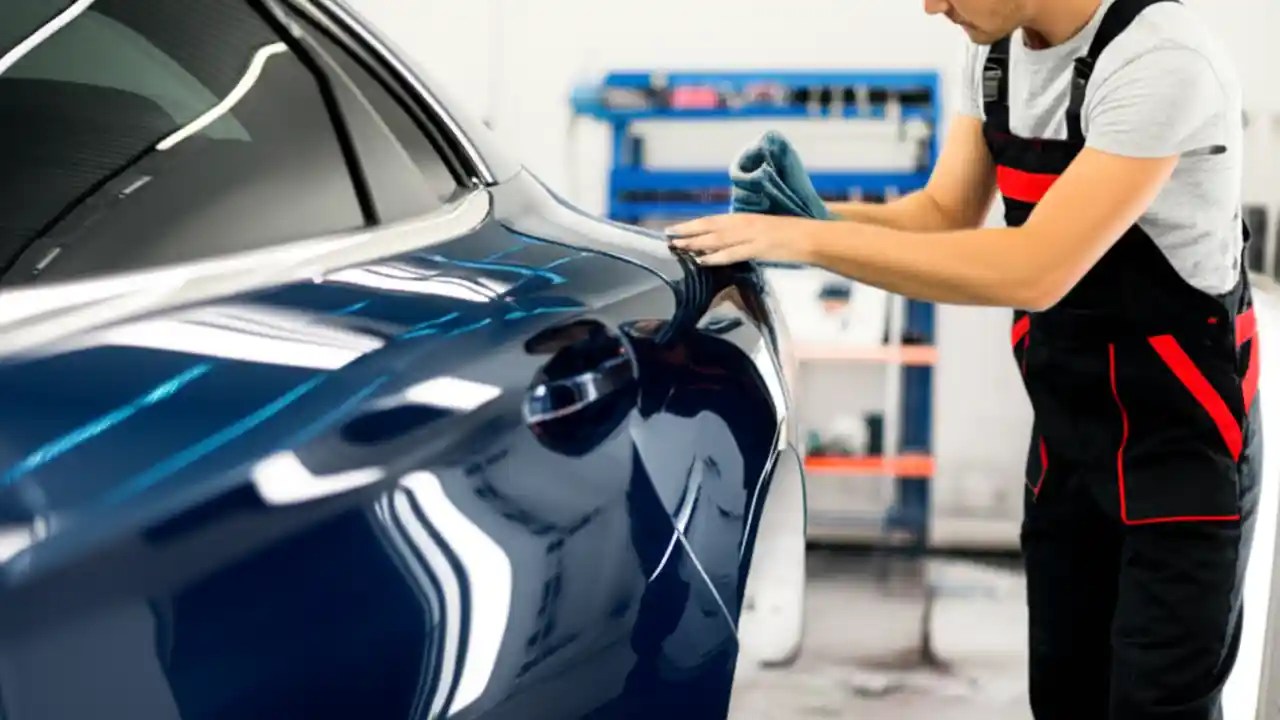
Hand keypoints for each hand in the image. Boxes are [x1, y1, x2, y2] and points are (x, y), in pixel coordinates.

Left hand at [666, 213, 822, 265]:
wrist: (812, 237)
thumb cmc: (790, 235)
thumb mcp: (763, 231)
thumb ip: (743, 235)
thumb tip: (724, 243)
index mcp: (746, 218)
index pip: (713, 220)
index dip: (693, 224)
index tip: (675, 228)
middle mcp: (745, 223)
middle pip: (710, 226)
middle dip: (688, 231)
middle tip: (668, 235)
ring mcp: (752, 235)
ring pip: (717, 238)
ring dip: (696, 242)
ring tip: (678, 245)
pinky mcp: (760, 247)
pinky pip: (734, 253)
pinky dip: (716, 256)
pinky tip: (702, 260)